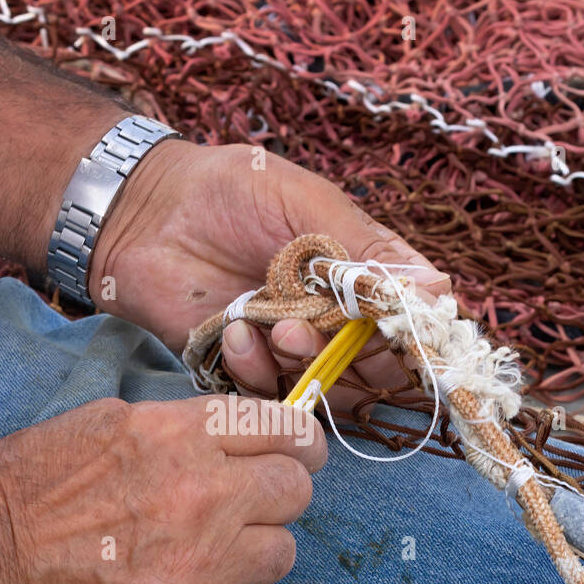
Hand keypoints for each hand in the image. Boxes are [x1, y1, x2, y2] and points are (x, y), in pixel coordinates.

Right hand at [0, 396, 325, 583]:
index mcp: (178, 434)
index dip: (297, 443)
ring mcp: (199, 564)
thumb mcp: (103, 423)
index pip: (286, 428)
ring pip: (281, 555)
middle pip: (297, 491)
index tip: (294, 455)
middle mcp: (201, 494)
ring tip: (196, 557)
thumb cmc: (20, 488)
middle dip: (277, 497)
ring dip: (249, 555)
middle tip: (246, 509)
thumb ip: (176, 429)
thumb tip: (231, 437)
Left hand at [91, 141, 450, 409]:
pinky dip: (256, 368)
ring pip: (327, 383)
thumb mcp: (307, 206)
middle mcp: (333, 314)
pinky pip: (270, 391)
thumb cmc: (231, 192)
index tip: (404, 338)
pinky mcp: (248, 365)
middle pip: (378, 364)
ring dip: (305, 361)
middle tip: (325, 327)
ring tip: (274, 326)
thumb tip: (437, 290)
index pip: (411, 319)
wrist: (146, 212)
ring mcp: (291, 342)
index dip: (415, 338)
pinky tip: (234, 333)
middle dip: (360, 357)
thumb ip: (368, 251)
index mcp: (359, 270)